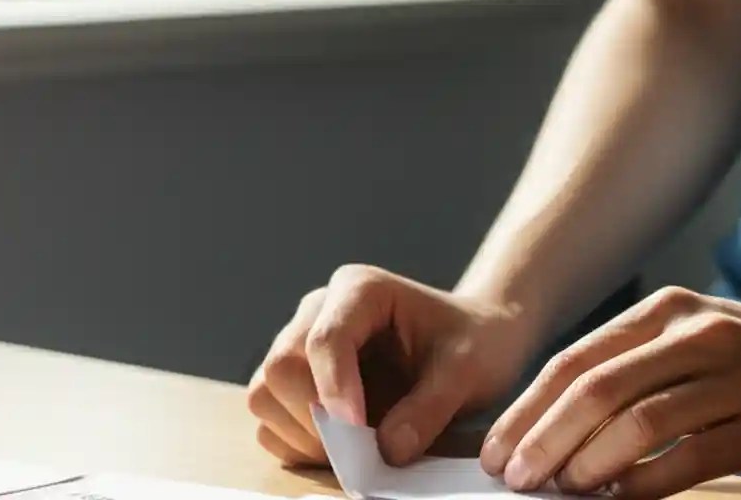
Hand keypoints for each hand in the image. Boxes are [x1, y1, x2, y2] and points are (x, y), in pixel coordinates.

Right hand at [247, 264, 532, 466]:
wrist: (475, 341)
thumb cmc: (473, 343)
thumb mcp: (469, 370)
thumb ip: (430, 407)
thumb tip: (388, 450)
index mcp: (359, 290)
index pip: (324, 339)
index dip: (334, 388)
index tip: (359, 430)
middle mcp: (318, 311)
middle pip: (281, 365)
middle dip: (315, 415)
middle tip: (362, 447)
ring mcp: (301, 344)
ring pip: (265, 392)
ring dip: (303, 432)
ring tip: (355, 447)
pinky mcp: (296, 380)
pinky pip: (270, 417)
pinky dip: (296, 442)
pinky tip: (341, 447)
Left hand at [479, 286, 740, 498]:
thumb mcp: (700, 339)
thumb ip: (637, 369)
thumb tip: (560, 423)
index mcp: (666, 312)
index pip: (575, 361)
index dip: (528, 408)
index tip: (497, 449)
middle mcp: (694, 335)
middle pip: (594, 388)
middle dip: (542, 436)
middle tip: (514, 476)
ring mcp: (733, 377)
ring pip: (638, 421)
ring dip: (586, 461)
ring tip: (557, 489)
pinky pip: (691, 457)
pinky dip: (645, 482)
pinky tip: (616, 499)